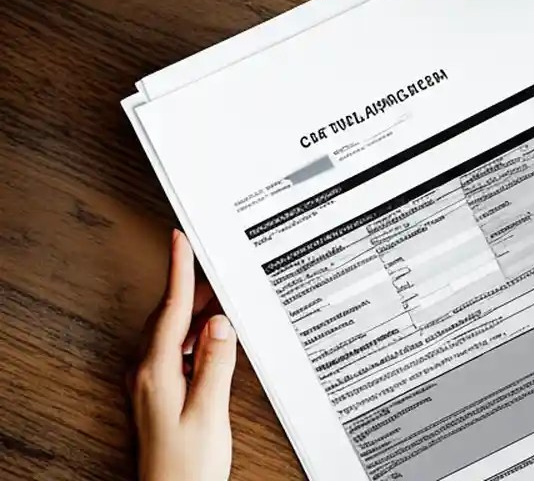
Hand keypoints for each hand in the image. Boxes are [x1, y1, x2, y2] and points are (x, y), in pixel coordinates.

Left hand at [127, 230, 237, 480]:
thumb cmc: (188, 466)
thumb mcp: (209, 413)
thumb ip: (216, 365)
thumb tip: (221, 325)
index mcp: (157, 373)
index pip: (171, 311)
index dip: (178, 272)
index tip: (179, 241)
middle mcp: (148, 375)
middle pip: (170, 317)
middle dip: (192, 288)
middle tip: (213, 263)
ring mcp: (152, 385)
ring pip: (173, 334)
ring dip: (195, 314)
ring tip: (221, 299)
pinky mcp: (160, 395)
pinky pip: (176, 352)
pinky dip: (195, 337)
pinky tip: (213, 341)